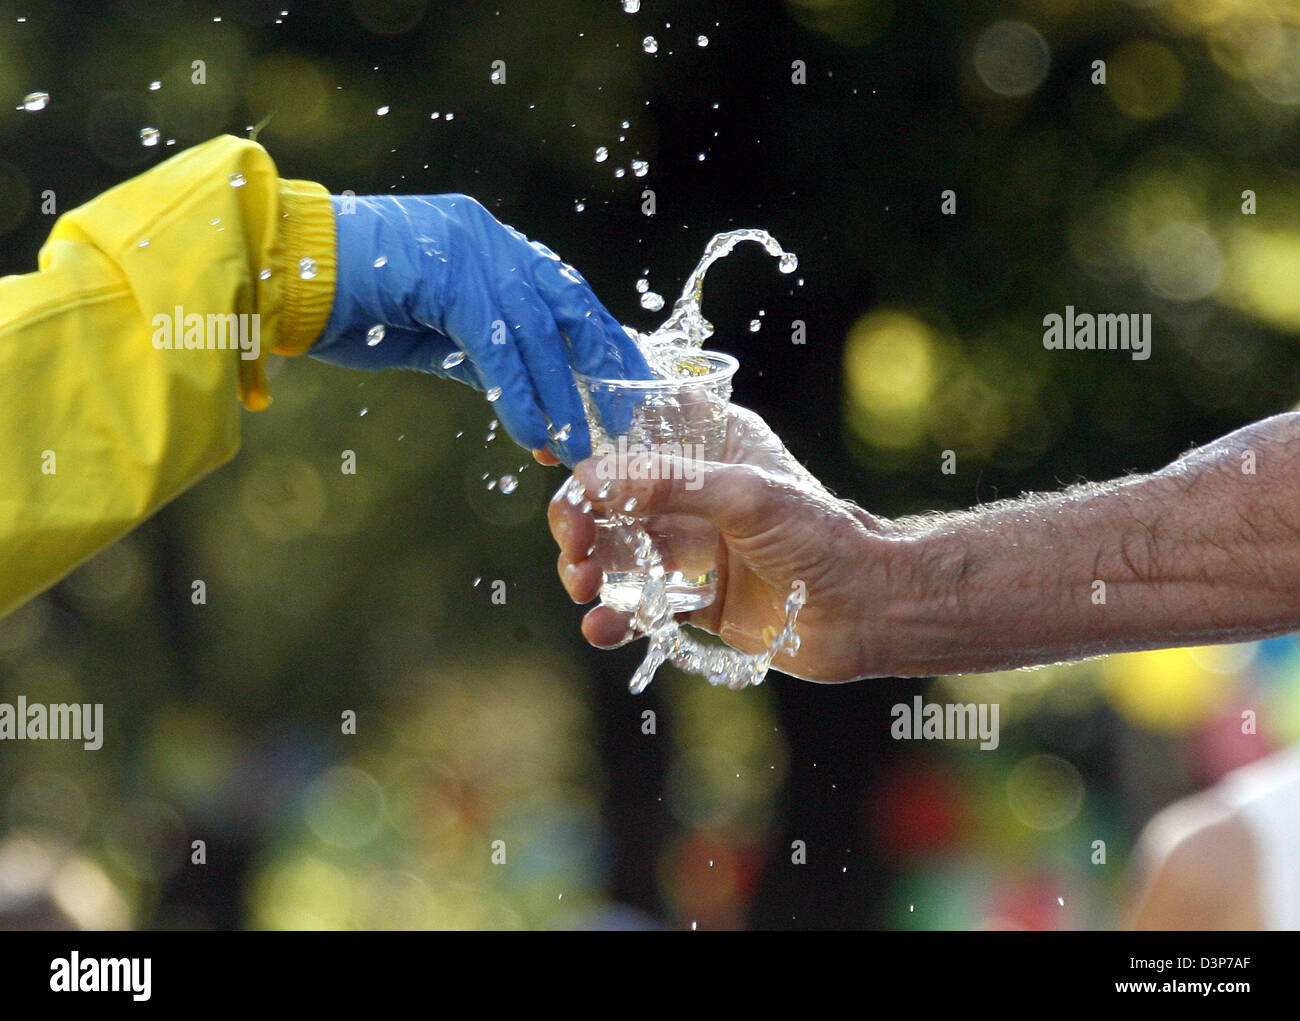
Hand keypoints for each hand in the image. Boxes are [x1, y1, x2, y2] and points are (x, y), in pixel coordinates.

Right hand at [309, 194, 650, 464]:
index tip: (629, 386)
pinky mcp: (449, 277)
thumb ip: (480, 352)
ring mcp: (472, 252)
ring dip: (563, 397)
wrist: (277, 271)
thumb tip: (528, 397)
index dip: (602, 343)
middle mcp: (490, 240)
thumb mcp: (431, 332)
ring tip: (577, 448)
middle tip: (627, 421)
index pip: (564, 295)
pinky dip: (522, 395)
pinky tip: (536, 436)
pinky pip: (499, 347)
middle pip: (570, 306)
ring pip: (540, 331)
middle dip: (604, 367)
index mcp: (490, 245)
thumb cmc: (346, 302)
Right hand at [548, 404, 889, 681]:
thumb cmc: (819, 536)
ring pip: (618, 553)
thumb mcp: (745, 495)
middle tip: (573, 544)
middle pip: (612, 499)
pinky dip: (614, 617)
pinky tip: (601, 629)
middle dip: (581, 520)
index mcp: (711, 446)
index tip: (546, 448)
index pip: (636, 429)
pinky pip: (640, 605)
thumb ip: (666, 484)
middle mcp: (695, 494)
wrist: (867, 611)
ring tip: (582, 587)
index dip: (588, 437)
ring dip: (590, 569)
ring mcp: (694, 548)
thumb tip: (588, 478)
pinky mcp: (696, 599)